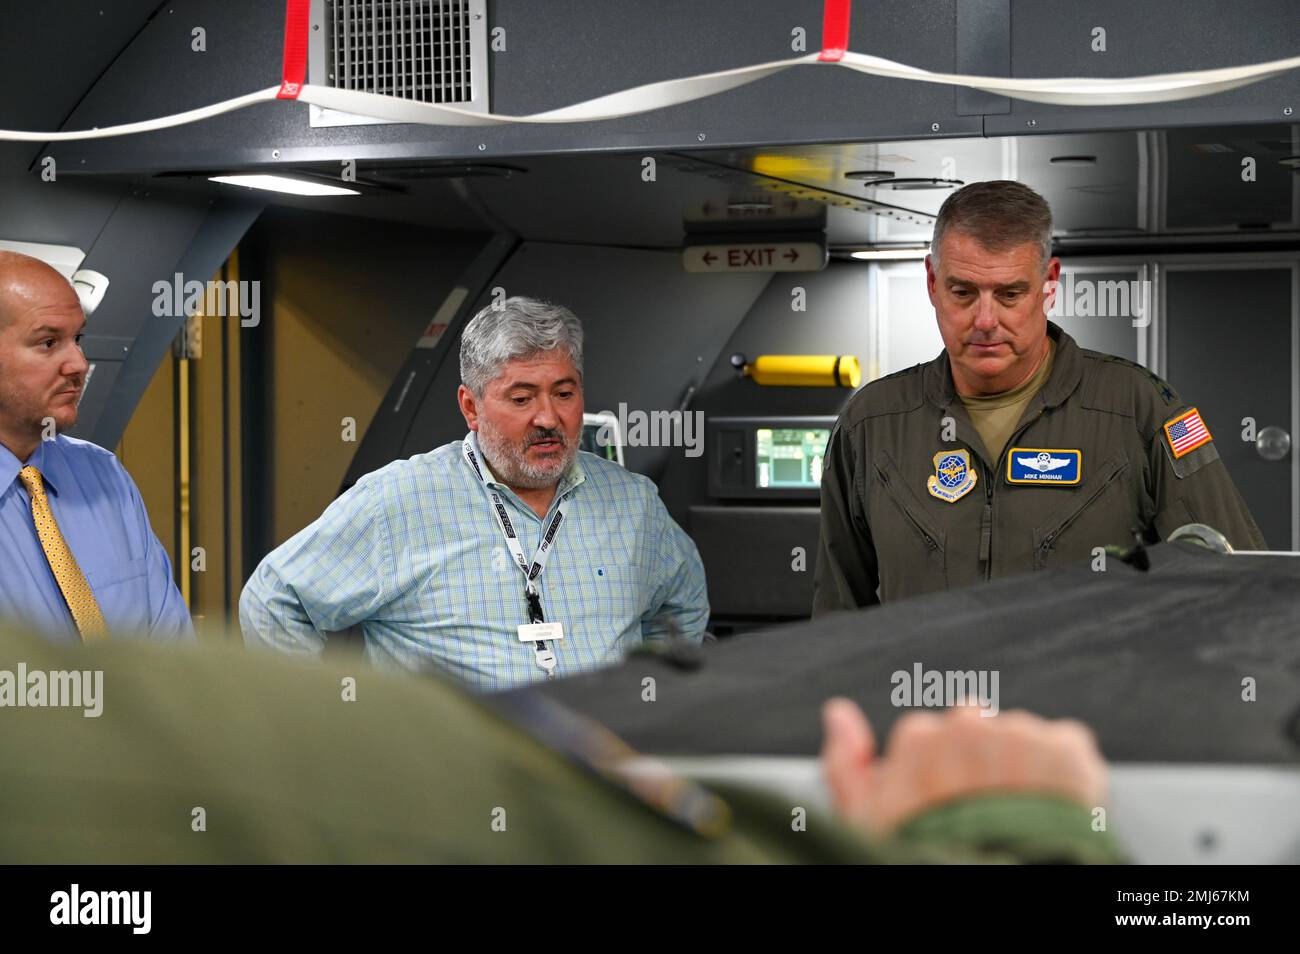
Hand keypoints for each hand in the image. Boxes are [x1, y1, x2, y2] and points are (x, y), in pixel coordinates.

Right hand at [820, 698, 1106, 832]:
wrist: (1000, 885)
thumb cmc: (923, 859)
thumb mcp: (869, 823)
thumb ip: (846, 764)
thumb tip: (837, 713)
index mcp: (917, 737)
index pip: (926, 738)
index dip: (933, 778)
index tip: (942, 811)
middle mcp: (968, 725)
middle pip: (973, 729)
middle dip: (976, 762)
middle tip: (981, 813)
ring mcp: (1019, 735)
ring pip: (1017, 737)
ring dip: (1020, 767)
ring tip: (1018, 817)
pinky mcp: (1066, 749)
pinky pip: (1064, 745)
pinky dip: (1063, 774)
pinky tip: (1049, 810)